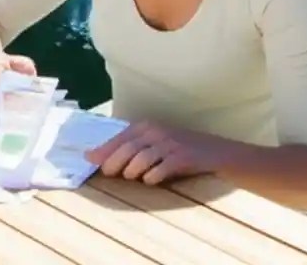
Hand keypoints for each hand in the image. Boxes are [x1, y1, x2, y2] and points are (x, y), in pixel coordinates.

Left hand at [86, 121, 225, 185]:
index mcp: (146, 127)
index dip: (103, 151)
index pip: (119, 138)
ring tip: (131, 177)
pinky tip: (150, 180)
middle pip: (128, 148)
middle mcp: (157, 132)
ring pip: (142, 158)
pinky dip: (153, 176)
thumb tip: (90, 156)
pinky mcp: (183, 157)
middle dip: (114, 162)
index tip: (89, 162)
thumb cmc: (179, 150)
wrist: (217, 152)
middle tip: (109, 175)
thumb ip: (123, 149)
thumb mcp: (152, 144)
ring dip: (132, 170)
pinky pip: (162, 167)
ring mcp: (170, 144)